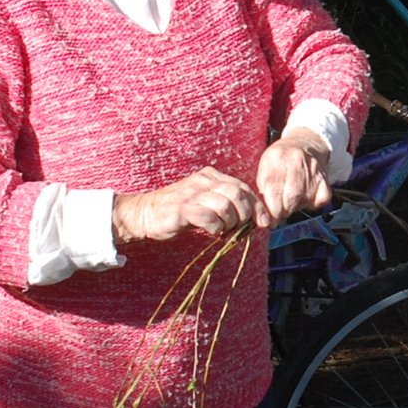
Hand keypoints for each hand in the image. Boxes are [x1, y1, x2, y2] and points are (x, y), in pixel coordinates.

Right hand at [114, 168, 262, 243]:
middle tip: (238, 228)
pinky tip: (211, 231)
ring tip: (222, 230)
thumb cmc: (177, 212)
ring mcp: (192, 193)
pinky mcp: (183, 208)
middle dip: (245, 215)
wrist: (143, 214)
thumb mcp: (204, 203)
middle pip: (238, 194)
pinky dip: (216, 228)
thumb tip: (252, 219)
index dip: (257, 206)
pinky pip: (209, 218)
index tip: (264, 222)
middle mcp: (203, 181)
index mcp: (211, 176)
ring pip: (226, 205)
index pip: (243, 187)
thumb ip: (226, 205)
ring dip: (229, 223)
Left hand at [254, 129, 332, 228]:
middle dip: (283, 210)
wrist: (306, 144)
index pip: (273, 190)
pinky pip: (319, 201)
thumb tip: (264, 211)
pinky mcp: (325, 180)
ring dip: (296, 206)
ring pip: (304, 201)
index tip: (270, 219)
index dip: (271, 209)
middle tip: (280, 209)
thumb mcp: (266, 165)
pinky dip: (311, 204)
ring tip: (291, 198)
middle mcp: (297, 161)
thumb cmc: (282, 159)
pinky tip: (305, 196)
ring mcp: (314, 170)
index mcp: (277, 158)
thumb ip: (262, 186)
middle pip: (290, 198)